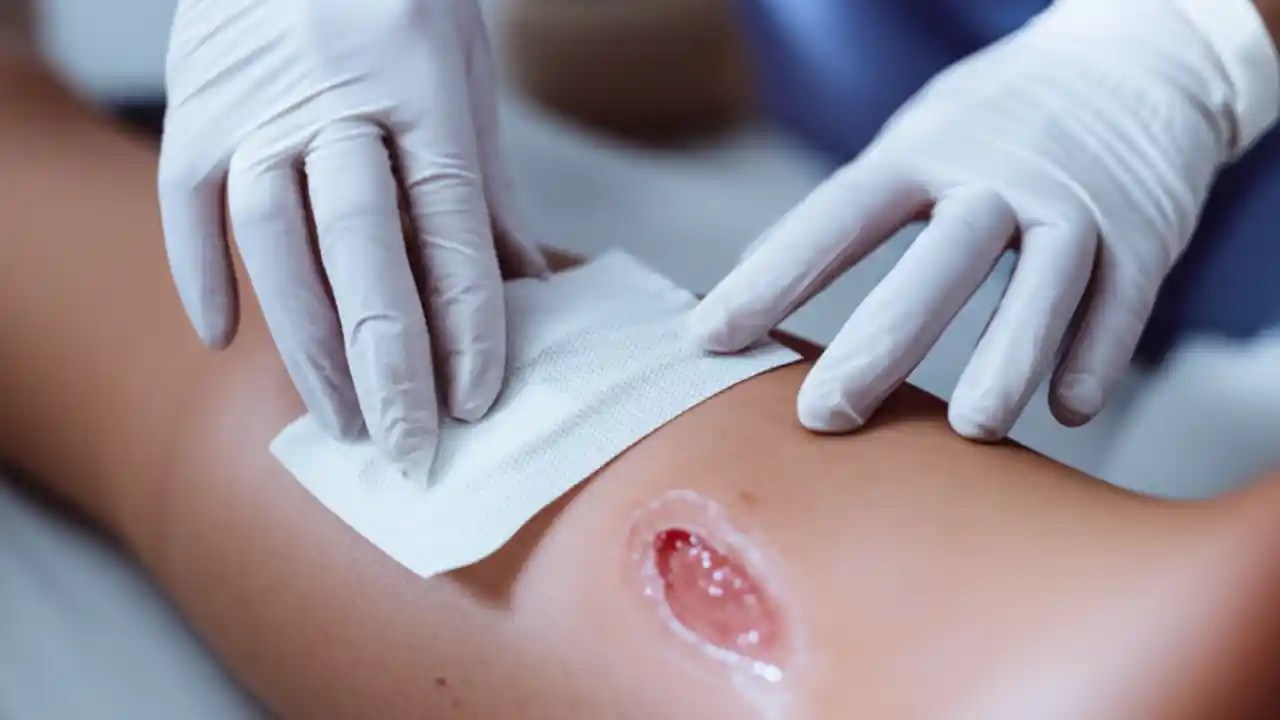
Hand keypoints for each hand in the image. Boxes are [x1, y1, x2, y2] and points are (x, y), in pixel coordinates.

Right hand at [159, 0, 547, 471]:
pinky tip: (227, 342)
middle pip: (361, 249)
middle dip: (387, 361)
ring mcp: (255, 105)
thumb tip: (525, 296)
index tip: (476, 402)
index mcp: (423, 93)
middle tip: (408, 447)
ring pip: (274, 242)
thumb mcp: (466, 85)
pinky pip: (187, 204)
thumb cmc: (406, 7)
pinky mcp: (195, 107)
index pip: (452, 231)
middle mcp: (336, 101)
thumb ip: (484, 193)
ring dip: (306, 343)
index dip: (468, 324)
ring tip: (339, 422)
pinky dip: (202, 276)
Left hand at [691, 0, 1278, 438]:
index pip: (835, 219)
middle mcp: (995, 178)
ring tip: (969, 429)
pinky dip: (1096, 358)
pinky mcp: (1144, 233)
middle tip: (824, 416)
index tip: (710, 338)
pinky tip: (1067, 411)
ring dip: (1008, 359)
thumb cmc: (998, 121)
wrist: (1135, 59)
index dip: (771, 279)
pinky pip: (1122, 303)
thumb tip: (757, 271)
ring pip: (1044, 286)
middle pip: (937, 264)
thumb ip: (856, 206)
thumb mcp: (918, 139)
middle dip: (879, 343)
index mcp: (921, 154)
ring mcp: (1074, 205)